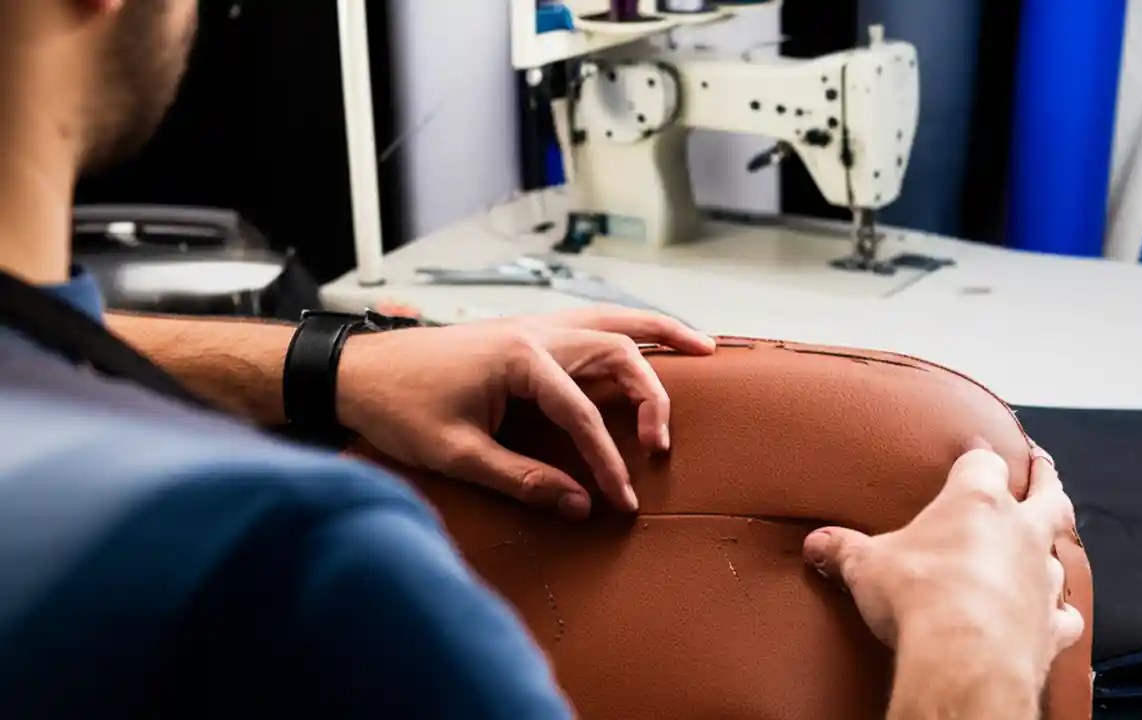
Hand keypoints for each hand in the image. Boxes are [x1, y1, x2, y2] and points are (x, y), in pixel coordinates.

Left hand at [337, 306, 714, 518]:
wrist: (358, 370)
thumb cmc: (398, 406)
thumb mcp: (457, 454)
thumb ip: (521, 478)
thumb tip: (578, 504)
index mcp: (520, 357)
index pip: (583, 415)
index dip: (606, 462)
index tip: (621, 499)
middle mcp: (535, 331)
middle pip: (617, 351)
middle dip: (651, 396)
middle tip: (663, 442)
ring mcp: (533, 324)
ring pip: (612, 320)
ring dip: (658, 333)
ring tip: (703, 346)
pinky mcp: (527, 330)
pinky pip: (592, 322)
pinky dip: (627, 328)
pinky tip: (643, 341)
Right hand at [802, 441, 1082, 690]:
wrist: (963, 654)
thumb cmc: (919, 597)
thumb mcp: (867, 567)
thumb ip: (843, 550)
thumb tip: (816, 543)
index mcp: (975, 503)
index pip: (983, 462)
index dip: (977, 454)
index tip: (972, 450)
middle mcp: (1018, 531)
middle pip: (1046, 492)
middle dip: (1044, 478)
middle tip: (1042, 466)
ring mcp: (1040, 577)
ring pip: (1059, 551)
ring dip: (1051, 548)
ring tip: (1044, 549)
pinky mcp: (1052, 623)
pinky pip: (1063, 613)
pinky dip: (1058, 613)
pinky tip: (1054, 616)